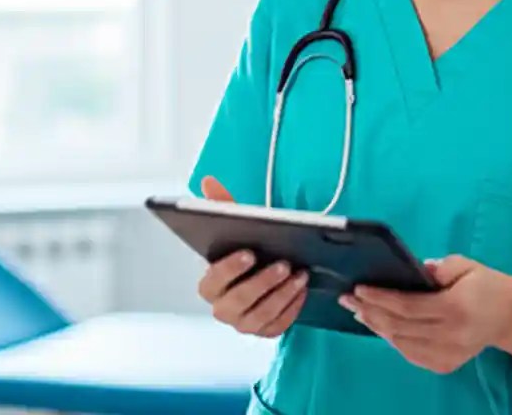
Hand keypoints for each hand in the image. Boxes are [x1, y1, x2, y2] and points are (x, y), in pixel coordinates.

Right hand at [195, 176, 307, 337]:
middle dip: (262, 282)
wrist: (263, 272)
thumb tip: (209, 182)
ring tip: (300, 275)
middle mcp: (222, 308)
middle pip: (238, 301)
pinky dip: (292, 309)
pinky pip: (278, 326)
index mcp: (210, 285)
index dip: (230, 269)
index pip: (213, 281)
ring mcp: (243, 323)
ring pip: (260, 316)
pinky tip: (302, 290)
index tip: (250, 253)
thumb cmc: (247, 249)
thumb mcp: (235, 226)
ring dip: (282, 295)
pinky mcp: (265, 330)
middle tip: (284, 264)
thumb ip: (221, 205)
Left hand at [340, 255, 511, 374]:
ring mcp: (448, 355)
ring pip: (401, 344)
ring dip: (376, 327)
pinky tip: (380, 326)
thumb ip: (436, 268)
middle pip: (399, 327)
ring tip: (360, 311)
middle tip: (349, 299)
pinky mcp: (445, 365)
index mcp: (456, 308)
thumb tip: (405, 274)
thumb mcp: (465, 265)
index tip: (359, 288)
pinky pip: (410, 354)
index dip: (380, 298)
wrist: (511, 316)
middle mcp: (451, 336)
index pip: (407, 306)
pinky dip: (392, 340)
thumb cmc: (486, 285)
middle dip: (370, 311)